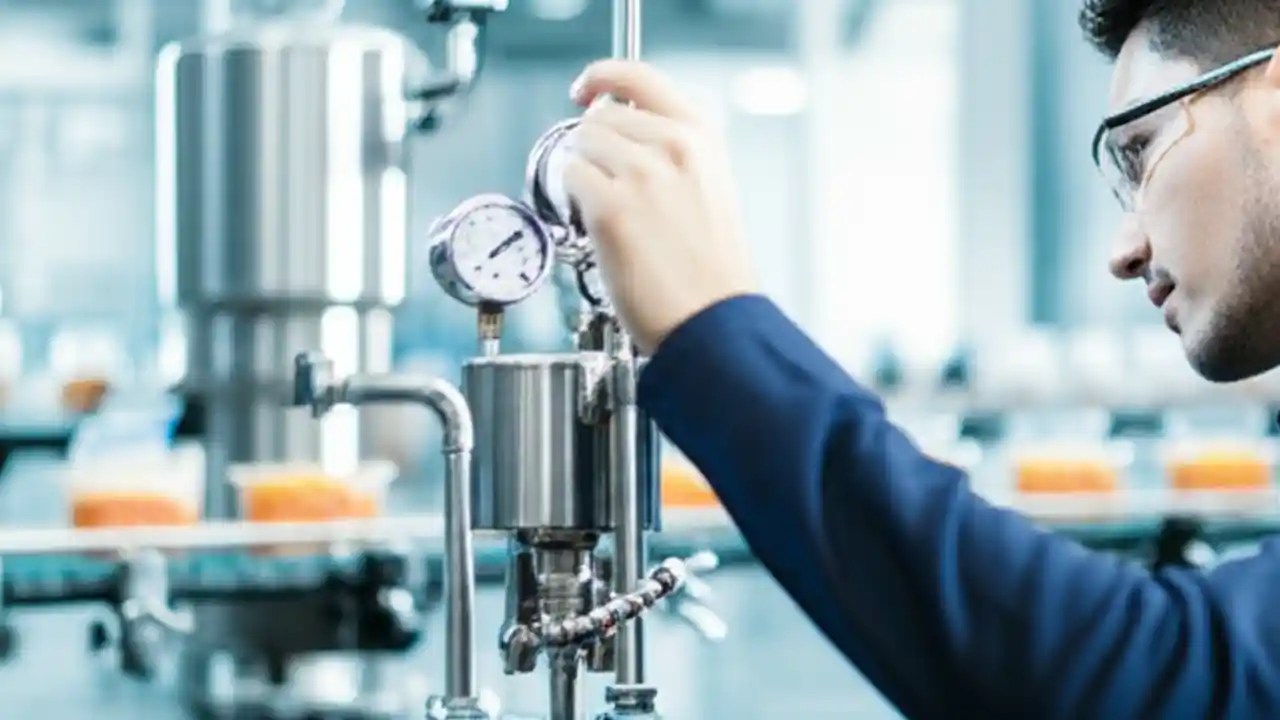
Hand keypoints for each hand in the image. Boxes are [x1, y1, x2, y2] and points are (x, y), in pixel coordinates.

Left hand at [564, 60, 758, 354]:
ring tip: (605, 209)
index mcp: (701, 137)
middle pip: (600, 117)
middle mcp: (673, 146)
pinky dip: (573, 199)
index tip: (586, 90)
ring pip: (579, 145)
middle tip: (601, 179)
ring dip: (581, 172)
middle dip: (592, 144)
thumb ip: (671, 152)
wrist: (713, 320)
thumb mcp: (710, 188)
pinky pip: (569, 180)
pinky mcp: (610, 209)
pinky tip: (596, 224)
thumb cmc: (712, 271)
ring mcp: (640, 175)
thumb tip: (620, 133)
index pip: (638, 76)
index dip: (602, 77)